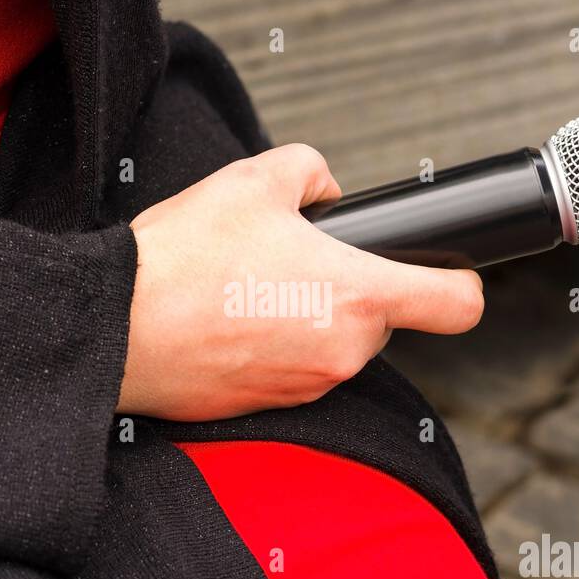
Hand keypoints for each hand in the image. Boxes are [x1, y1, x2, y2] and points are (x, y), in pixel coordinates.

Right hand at [117, 144, 483, 420]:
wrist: (116, 328)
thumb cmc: (183, 258)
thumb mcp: (253, 178)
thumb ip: (312, 171)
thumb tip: (327, 190)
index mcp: (359, 295)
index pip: (458, 305)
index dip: (462, 283)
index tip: (447, 273)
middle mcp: (343, 352)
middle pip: (381, 318)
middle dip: (349, 288)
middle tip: (291, 261)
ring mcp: (307, 387)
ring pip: (335, 343)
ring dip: (309, 316)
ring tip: (248, 288)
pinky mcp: (269, 407)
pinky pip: (295, 369)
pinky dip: (276, 346)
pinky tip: (229, 320)